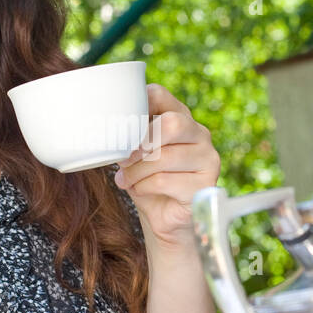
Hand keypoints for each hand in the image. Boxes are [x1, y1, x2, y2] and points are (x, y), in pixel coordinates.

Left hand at [113, 83, 220, 252]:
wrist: (161, 217)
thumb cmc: (146, 179)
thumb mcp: (132, 153)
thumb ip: (127, 135)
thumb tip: (104, 127)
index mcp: (180, 116)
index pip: (158, 95)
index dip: (135, 107)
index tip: (120, 127)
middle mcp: (199, 133)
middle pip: (171, 123)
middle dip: (140, 143)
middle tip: (123, 159)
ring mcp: (208, 158)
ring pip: (165, 155)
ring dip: (136, 171)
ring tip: (126, 179)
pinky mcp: (205, 184)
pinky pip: (165, 180)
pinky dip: (143, 187)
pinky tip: (140, 190)